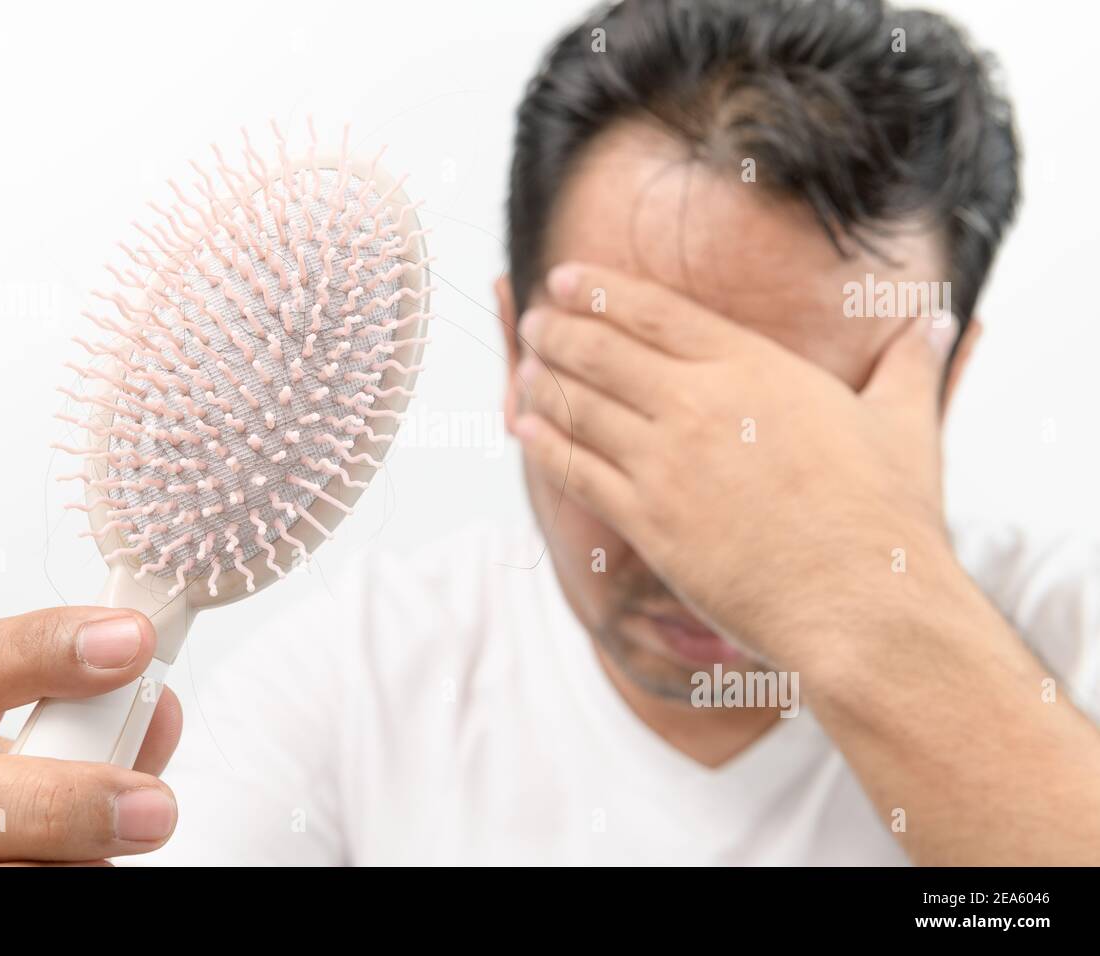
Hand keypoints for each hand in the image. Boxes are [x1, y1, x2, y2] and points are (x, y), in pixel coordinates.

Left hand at [512, 261, 958, 666]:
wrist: (864, 605)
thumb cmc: (889, 517)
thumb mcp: (907, 423)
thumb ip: (910, 365)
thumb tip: (939, 323)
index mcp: (754, 369)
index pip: (656, 312)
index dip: (600, 290)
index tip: (565, 278)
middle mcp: (699, 405)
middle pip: (602, 351)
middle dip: (557, 330)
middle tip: (534, 322)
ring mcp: (666, 464)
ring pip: (580, 407)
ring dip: (542, 382)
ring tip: (523, 369)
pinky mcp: (648, 522)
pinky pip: (576, 472)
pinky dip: (543, 444)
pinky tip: (523, 430)